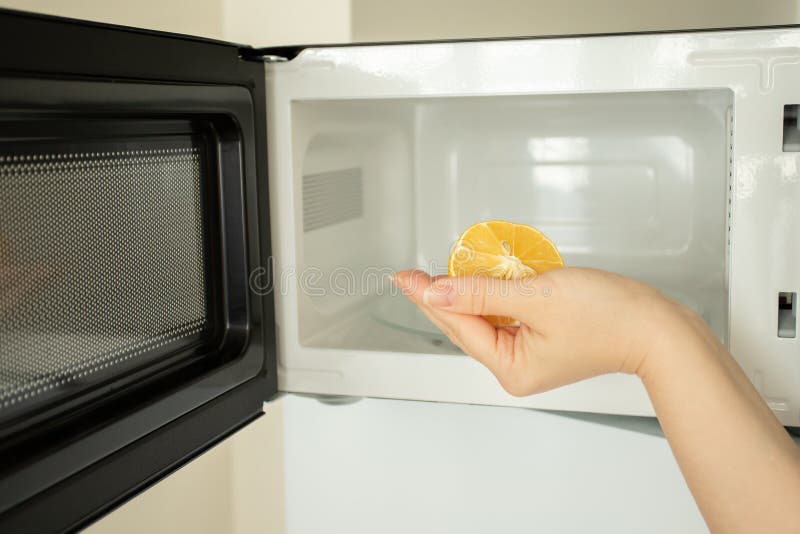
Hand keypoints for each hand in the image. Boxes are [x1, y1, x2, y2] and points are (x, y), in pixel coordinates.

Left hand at [392, 267, 698, 395]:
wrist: (657, 327)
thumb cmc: (609, 317)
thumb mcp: (536, 297)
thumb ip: (481, 293)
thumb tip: (435, 291)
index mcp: (510, 367)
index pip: (457, 325)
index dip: (428, 297)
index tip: (404, 276)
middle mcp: (514, 368)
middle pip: (465, 326)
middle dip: (440, 296)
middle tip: (412, 272)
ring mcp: (527, 356)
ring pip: (482, 320)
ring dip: (465, 294)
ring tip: (440, 271)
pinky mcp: (539, 342)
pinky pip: (504, 317)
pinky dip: (490, 296)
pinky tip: (478, 279)